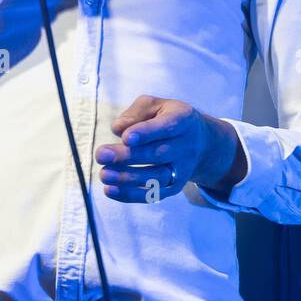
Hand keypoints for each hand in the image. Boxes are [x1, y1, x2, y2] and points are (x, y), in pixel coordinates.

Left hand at [96, 96, 245, 202]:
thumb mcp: (155, 105)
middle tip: (101, 155)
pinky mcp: (175, 187)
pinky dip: (131, 195)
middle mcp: (186, 147)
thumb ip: (136, 112)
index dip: (146, 133)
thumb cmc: (166, 117)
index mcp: (183, 120)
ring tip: (104, 174)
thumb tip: (118, 129)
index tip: (125, 138)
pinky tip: (110, 190)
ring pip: (156, 177)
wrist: (199, 141)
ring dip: (128, 178)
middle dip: (127, 156)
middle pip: (157, 154)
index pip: (166, 127)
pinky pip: (154, 194)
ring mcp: (182, 169)